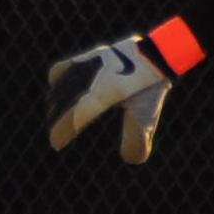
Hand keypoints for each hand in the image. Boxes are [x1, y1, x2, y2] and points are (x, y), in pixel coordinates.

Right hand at [47, 16, 203, 163]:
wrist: (157, 55)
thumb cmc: (151, 88)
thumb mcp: (146, 117)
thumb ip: (137, 141)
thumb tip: (130, 159)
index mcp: (103, 94)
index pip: (74, 117)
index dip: (61, 132)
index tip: (56, 144)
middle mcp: (90, 78)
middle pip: (62, 103)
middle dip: (58, 120)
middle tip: (59, 134)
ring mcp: (87, 65)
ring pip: (60, 87)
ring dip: (56, 103)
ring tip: (57, 114)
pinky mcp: (89, 56)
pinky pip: (62, 71)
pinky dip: (58, 83)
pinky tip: (60, 91)